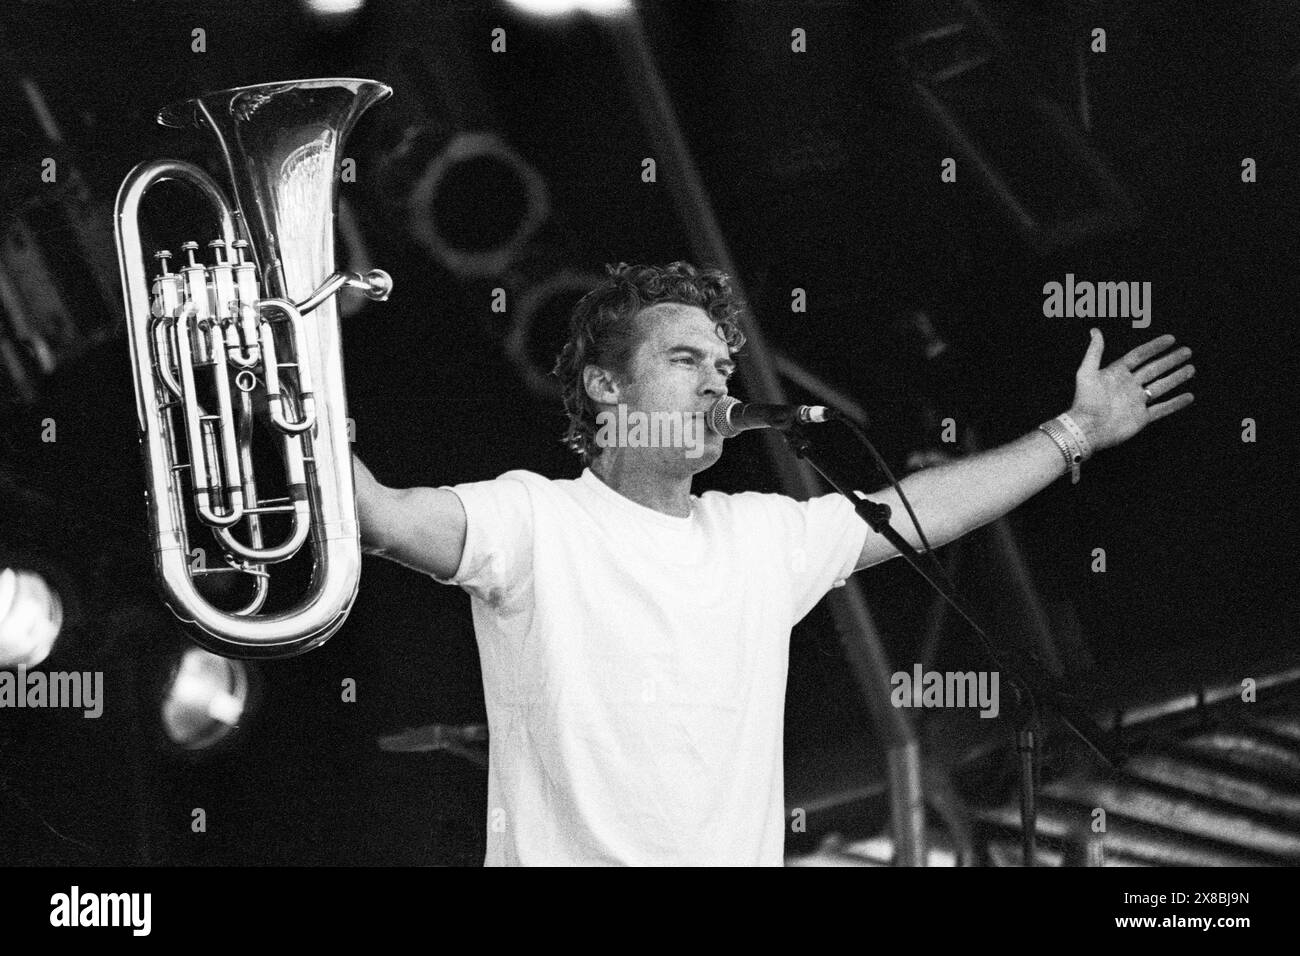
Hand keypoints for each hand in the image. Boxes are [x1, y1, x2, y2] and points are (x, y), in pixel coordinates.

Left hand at [1068, 329, 1194, 451]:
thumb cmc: (1085, 400)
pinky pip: (1162, 409)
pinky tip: (1189, 396)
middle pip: (1154, 369)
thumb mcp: (1087, 372)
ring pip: (1161, 387)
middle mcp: (1129, 386)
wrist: (1087, 429)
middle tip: (1187, 351)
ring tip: (1191, 369)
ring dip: (1176, 378)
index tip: (1171, 339)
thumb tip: (1095, 331)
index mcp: (1117, 373)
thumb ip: (1094, 352)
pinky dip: (1175, 403)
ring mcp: (1136, 401)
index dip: (1154, 347)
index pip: (1139, 355)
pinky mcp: (1141, 417)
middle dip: (1170, 360)